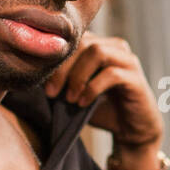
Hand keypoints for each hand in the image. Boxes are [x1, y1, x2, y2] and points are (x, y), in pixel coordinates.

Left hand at [42, 33, 162, 150]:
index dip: (54, 59)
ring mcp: (127, 60)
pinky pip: (111, 74)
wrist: (131, 130)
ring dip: (78, 76)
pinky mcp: (136, 78)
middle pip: (83, 43)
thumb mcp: (75, 91)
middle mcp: (114, 46)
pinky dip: (93, 88)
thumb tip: (34, 72)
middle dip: (63, 68)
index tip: (44, 86)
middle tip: (53, 93)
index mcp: (98, 45)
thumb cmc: (101, 109)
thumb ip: (60, 78)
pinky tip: (84, 103)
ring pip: (97, 52)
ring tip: (71, 98)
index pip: (71, 39)